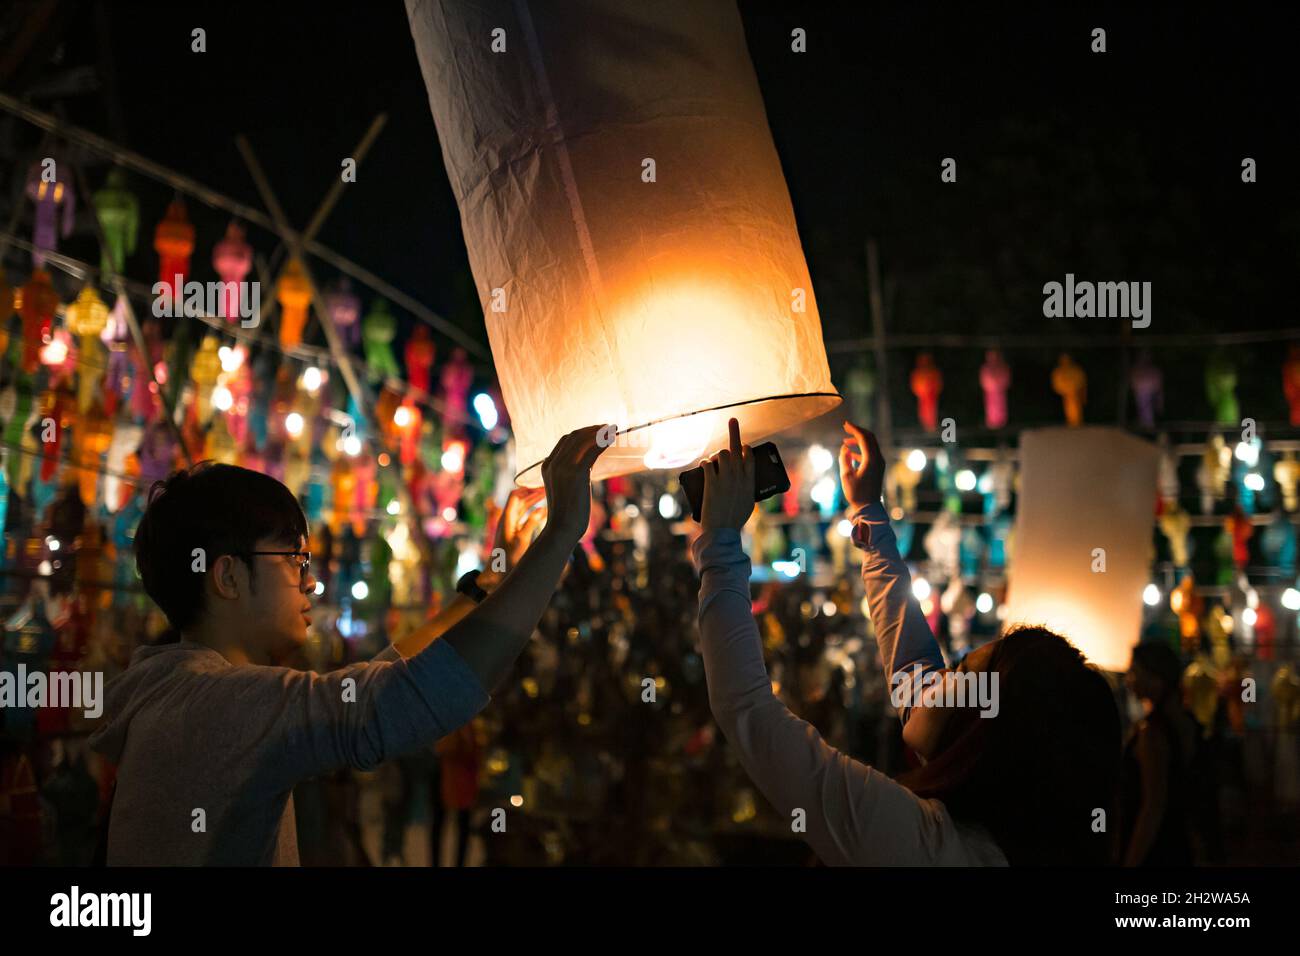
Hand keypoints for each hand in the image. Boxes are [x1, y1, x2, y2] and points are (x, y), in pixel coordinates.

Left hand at [491, 487, 546, 569]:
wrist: (497, 574)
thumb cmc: (508, 559)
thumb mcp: (522, 540)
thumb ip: (531, 523)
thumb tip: (542, 509)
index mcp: (506, 518)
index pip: (515, 495)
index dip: (526, 489)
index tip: (540, 485)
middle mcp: (508, 520)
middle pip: (520, 500)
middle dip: (533, 493)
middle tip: (548, 489)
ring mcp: (511, 526)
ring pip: (523, 508)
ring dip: (534, 501)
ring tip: (548, 496)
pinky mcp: (515, 533)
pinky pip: (525, 518)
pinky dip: (534, 512)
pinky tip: (544, 512)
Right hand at [539, 424, 613, 546]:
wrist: (561, 529)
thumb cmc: (567, 514)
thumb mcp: (564, 489)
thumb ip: (570, 475)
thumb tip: (586, 466)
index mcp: (547, 466)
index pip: (565, 440)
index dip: (583, 433)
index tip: (597, 431)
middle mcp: (553, 463)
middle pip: (574, 436)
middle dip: (592, 429)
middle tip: (608, 428)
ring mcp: (563, 467)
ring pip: (583, 440)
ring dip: (600, 432)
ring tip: (614, 429)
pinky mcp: (576, 473)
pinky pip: (591, 450)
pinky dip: (603, 441)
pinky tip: (612, 438)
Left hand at [700, 418, 755, 530]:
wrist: (722, 531)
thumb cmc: (735, 521)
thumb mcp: (747, 504)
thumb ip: (745, 492)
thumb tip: (743, 486)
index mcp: (749, 481)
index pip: (750, 457)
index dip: (745, 448)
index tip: (743, 444)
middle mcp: (738, 476)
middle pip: (736, 447)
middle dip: (734, 431)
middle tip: (733, 419)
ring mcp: (725, 478)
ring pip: (720, 453)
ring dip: (715, 454)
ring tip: (713, 460)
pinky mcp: (711, 482)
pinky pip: (707, 464)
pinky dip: (705, 463)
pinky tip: (704, 465)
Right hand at [839, 421, 884, 510]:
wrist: (869, 507)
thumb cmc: (856, 493)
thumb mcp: (846, 476)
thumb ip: (844, 459)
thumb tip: (844, 448)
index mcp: (871, 459)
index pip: (864, 437)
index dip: (854, 429)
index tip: (845, 424)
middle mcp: (878, 459)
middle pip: (870, 438)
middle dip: (858, 431)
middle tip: (846, 428)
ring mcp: (879, 463)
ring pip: (871, 445)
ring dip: (859, 440)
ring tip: (845, 441)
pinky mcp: (878, 468)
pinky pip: (871, 453)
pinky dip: (861, 449)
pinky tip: (851, 453)